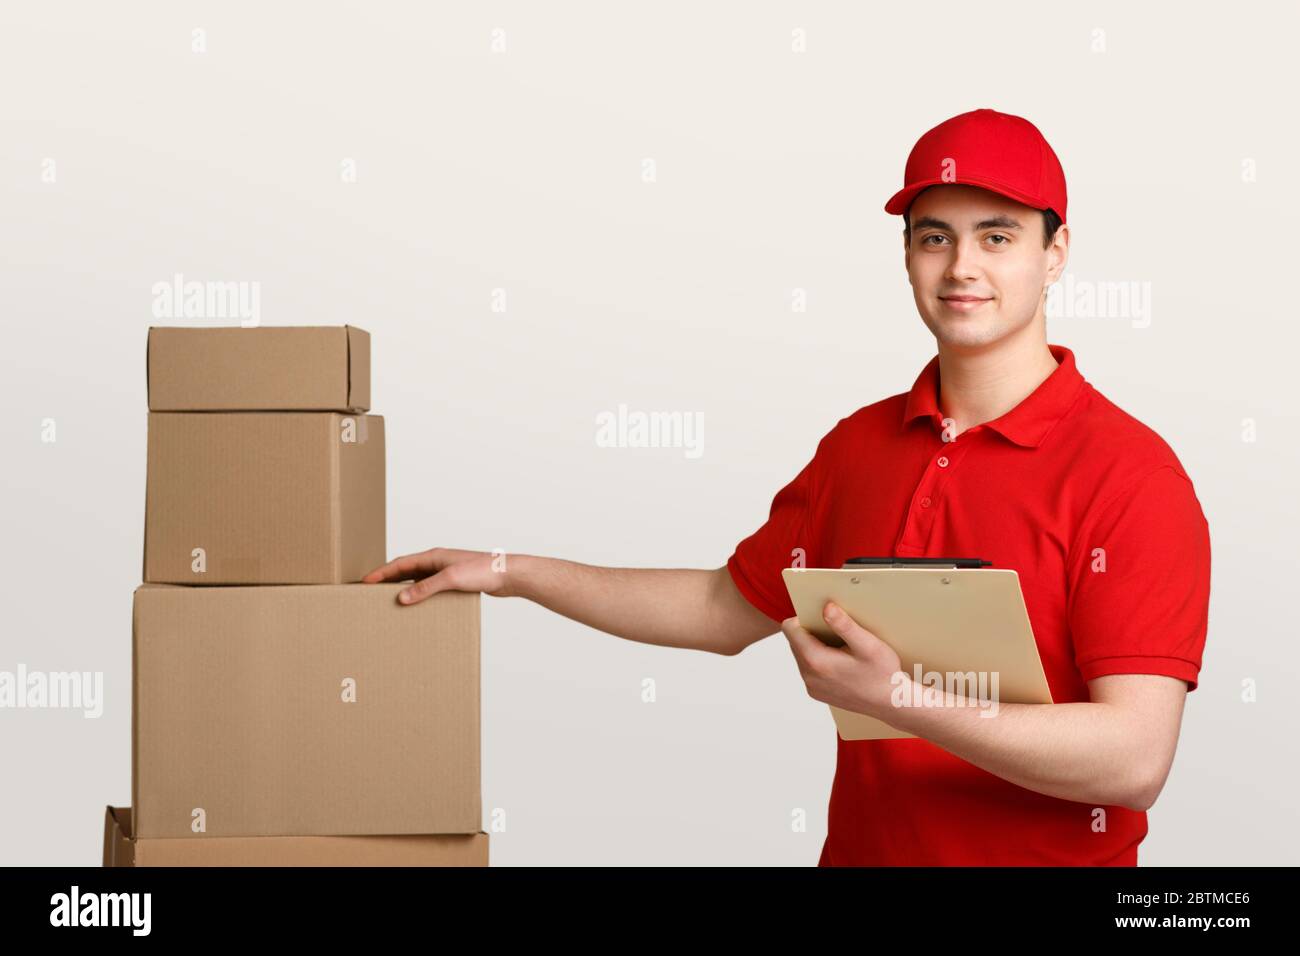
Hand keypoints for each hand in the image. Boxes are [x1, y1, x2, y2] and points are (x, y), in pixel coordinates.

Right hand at [362, 547, 517, 604]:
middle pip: (406, 570)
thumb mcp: (451, 578)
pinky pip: (431, 588)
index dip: (381, 572)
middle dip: (388, 580)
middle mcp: (438, 561)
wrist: (507, 575)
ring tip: (390, 600)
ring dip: (405, 588)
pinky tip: (418, 606)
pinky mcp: (456, 581)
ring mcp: (447, 571)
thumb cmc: (483, 571)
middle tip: (371, 591)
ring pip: (419, 579)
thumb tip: (402, 597)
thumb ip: (425, 588)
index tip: (365, 581)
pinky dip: (421, 595)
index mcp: (434, 556)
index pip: (401, 563)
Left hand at [782, 601, 908, 720]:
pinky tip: (841, 661)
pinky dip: (819, 660)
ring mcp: (811, 687)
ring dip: (815, 646)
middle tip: (836, 631)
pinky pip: (808, 669)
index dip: (804, 617)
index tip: (822, 616)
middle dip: (811, 631)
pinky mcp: (817, 693)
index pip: (790, 629)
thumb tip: (826, 607)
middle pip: (795, 641)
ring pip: (801, 655)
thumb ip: (844, 625)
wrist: (893, 704)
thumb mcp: (868, 645)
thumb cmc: (884, 674)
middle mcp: (808, 676)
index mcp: (816, 661)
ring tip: (840, 646)